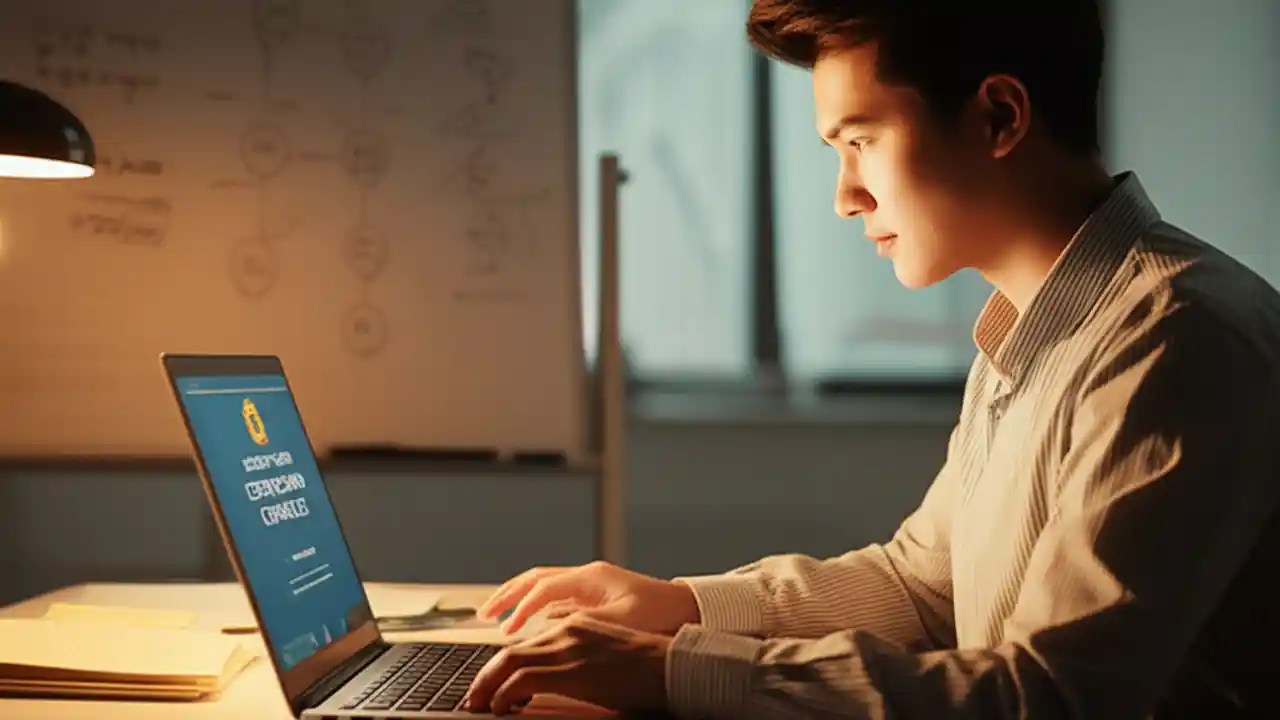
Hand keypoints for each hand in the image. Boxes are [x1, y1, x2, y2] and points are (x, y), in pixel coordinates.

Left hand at [466, 613, 670, 714]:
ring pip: (509, 661)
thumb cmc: (649, 669)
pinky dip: (504, 694)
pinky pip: (523, 678)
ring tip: (479, 704)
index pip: (527, 644)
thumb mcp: (607, 657)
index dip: (502, 666)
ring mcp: (567, 646)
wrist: (672, 666)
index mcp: (576, 625)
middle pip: (510, 651)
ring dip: (488, 685)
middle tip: (474, 697)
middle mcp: (567, 630)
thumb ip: (578, 663)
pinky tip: (502, 707)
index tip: (491, 685)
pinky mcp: (570, 667)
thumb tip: (551, 686)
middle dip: (486, 676)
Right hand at [477, 560, 699, 634]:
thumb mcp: (619, 623)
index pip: (543, 588)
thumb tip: (548, 636)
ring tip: (501, 616)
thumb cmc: (660, 614)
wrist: (690, 608)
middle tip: (485, 614)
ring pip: (546, 585)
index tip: (505, 630)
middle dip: (508, 595)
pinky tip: (535, 622)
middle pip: (537, 578)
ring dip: (522, 599)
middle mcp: (588, 575)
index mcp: (590, 577)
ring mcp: (593, 584)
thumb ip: (581, 627)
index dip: (520, 609)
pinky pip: (560, 595)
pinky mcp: (599, 595)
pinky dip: (541, 606)